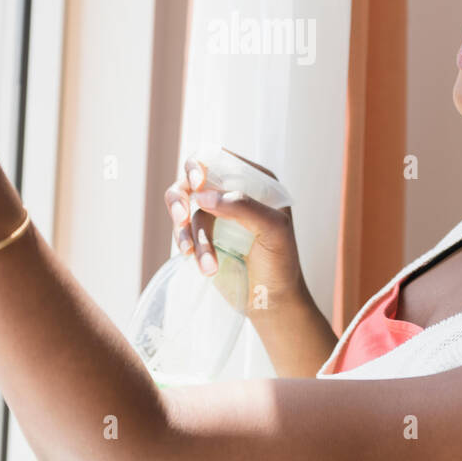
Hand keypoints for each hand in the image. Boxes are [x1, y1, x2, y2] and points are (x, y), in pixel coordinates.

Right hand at [163, 148, 305, 310]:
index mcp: (254, 181)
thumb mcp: (272, 230)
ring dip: (187, 232)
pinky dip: (187, 244)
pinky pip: (183, 230)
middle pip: (191, 178)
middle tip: (181, 218)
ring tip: (197, 258)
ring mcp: (215, 214)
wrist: (272, 301)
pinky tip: (203, 265)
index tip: (197, 185)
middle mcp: (231, 192)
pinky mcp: (203, 235)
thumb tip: (203, 194)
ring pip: (183, 207)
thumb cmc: (280, 263)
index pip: (218, 159)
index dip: (200, 166)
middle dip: (181, 197)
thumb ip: (243, 206)